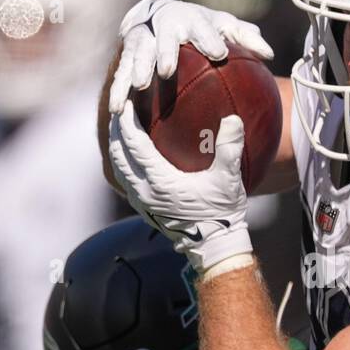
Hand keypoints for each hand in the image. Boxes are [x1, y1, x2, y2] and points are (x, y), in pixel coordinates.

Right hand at [108, 0, 272, 112]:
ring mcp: (145, 38)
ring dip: (138, 69)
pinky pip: (122, 71)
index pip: (203, 28)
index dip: (209, 38)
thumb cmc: (203, 26)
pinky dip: (119, 88)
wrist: (164, 14)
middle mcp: (166, 26)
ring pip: (139, 53)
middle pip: (165, 38)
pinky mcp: (129, 53)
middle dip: (166, 51)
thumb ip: (246, 38)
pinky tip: (117, 109)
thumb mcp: (225, 27)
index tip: (217, 53)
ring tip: (140, 86)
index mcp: (193, 19)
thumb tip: (269, 53)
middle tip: (168, 70)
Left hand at [109, 101, 252, 273]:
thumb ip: (230, 148)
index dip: (127, 121)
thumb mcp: (229, 180)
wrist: (213, 247)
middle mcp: (144, 192)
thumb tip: (233, 119)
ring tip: (120, 128)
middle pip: (118, 154)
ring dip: (116, 146)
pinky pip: (124, 180)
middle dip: (116, 129)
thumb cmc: (222, 213)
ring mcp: (141, 202)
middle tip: (119, 108)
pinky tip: (130, 155)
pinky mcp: (143, 209)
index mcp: (160, 182)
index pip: (134, 144)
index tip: (126, 102)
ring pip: (117, 168)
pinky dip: (122, 162)